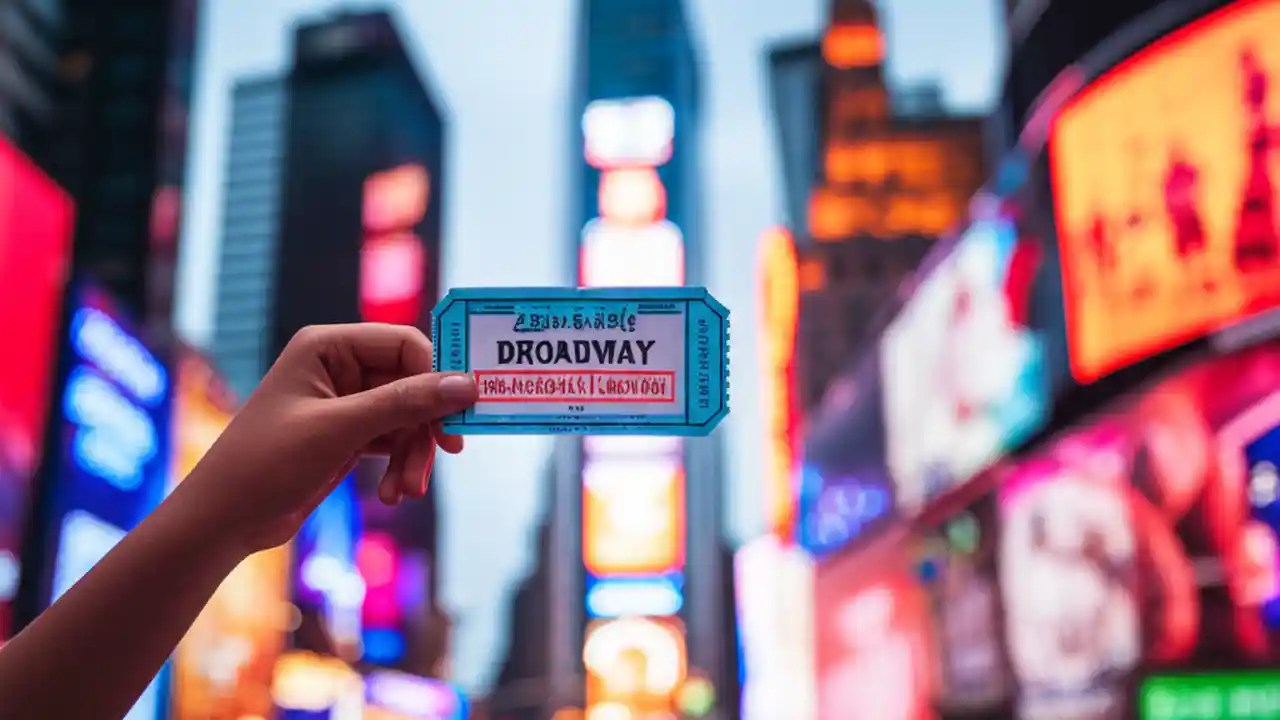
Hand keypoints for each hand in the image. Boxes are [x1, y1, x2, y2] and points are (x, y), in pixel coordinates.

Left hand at [182, 323, 477, 551]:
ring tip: (406, 490)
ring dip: (413, 454)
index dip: (437, 375)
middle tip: (445, 455)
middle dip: (425, 425)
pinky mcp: (347, 436)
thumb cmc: (267, 463)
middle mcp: (338, 367)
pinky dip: (399, 466)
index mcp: (327, 347)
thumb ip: (406, 403)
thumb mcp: (341, 430)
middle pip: (412, 384)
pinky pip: (393, 442)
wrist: (223, 520)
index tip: (462, 412)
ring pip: (407, 418)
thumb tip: (467, 385)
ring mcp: (344, 404)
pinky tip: (393, 494)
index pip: (404, 344)